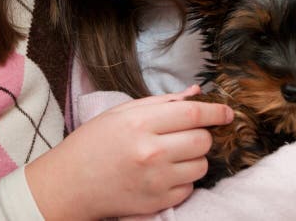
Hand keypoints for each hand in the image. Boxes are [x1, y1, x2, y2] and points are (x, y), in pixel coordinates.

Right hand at [25, 88, 233, 219]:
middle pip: (202, 139)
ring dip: (194, 158)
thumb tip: (196, 93)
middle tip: (186, 134)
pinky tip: (163, 173)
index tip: (226, 112)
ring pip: (201, 165)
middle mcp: (151, 151)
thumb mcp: (121, 113)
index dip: (216, 111)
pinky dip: (183, 179)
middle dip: (202, 134)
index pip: (193, 113)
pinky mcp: (157, 202)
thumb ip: (161, 102)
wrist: (69, 184)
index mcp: (140, 122)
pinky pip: (189, 187)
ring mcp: (155, 179)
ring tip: (172, 155)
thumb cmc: (92, 144)